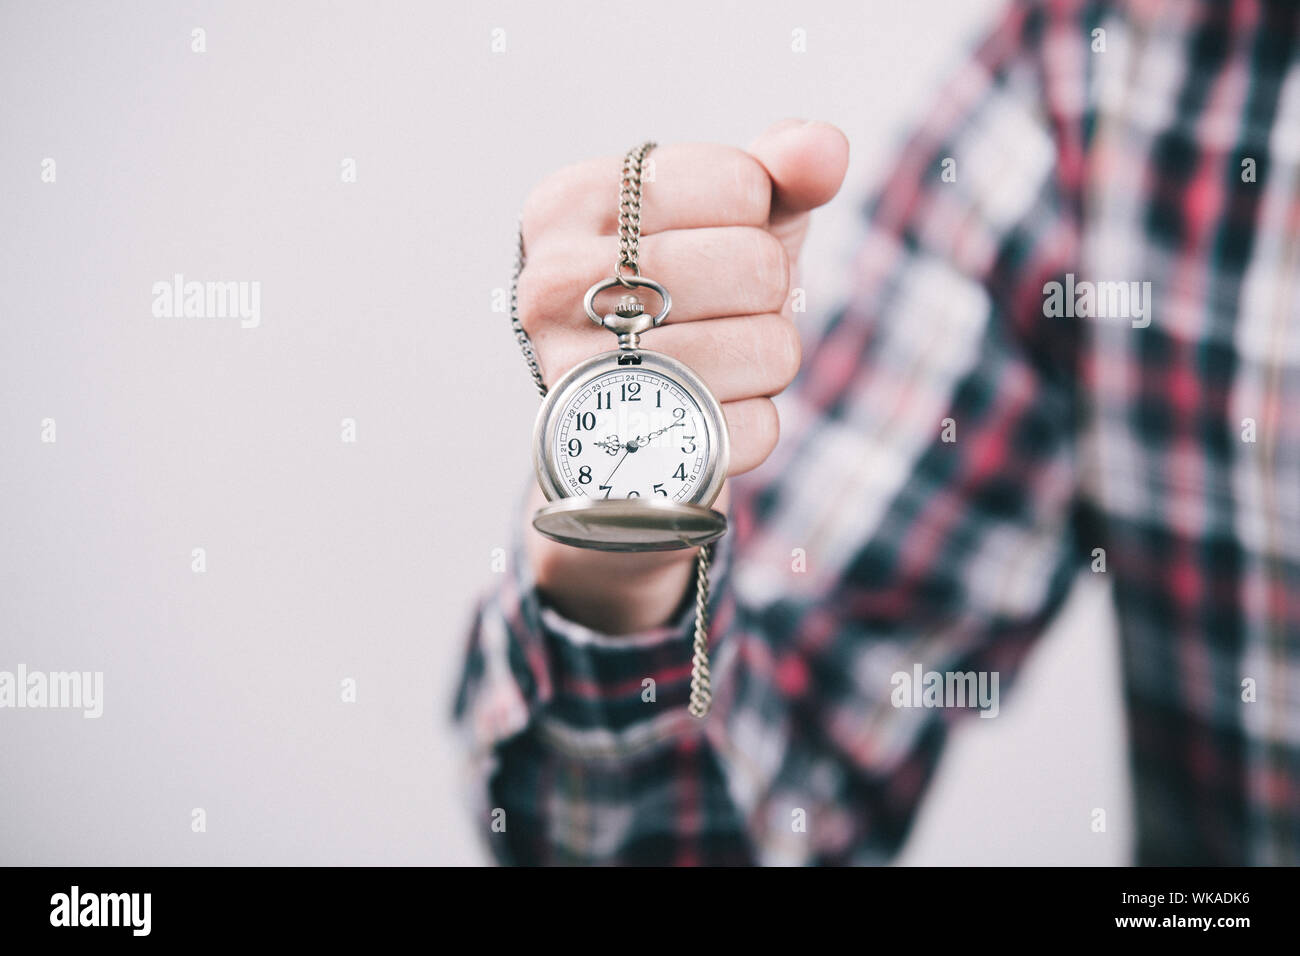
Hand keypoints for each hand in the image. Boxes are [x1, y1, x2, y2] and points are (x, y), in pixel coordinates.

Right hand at [518, 119, 849, 632]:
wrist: (623, 416)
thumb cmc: (683, 294)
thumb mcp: (726, 217)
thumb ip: (780, 168)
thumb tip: (824, 149)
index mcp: (568, 201)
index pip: (740, 183)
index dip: (756, 217)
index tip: (711, 239)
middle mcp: (551, 283)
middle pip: (756, 266)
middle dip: (768, 290)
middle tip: (726, 306)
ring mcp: (576, 376)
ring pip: (768, 348)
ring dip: (769, 356)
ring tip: (721, 357)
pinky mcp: (626, 457)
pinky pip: (758, 428)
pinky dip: (754, 422)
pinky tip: (707, 411)